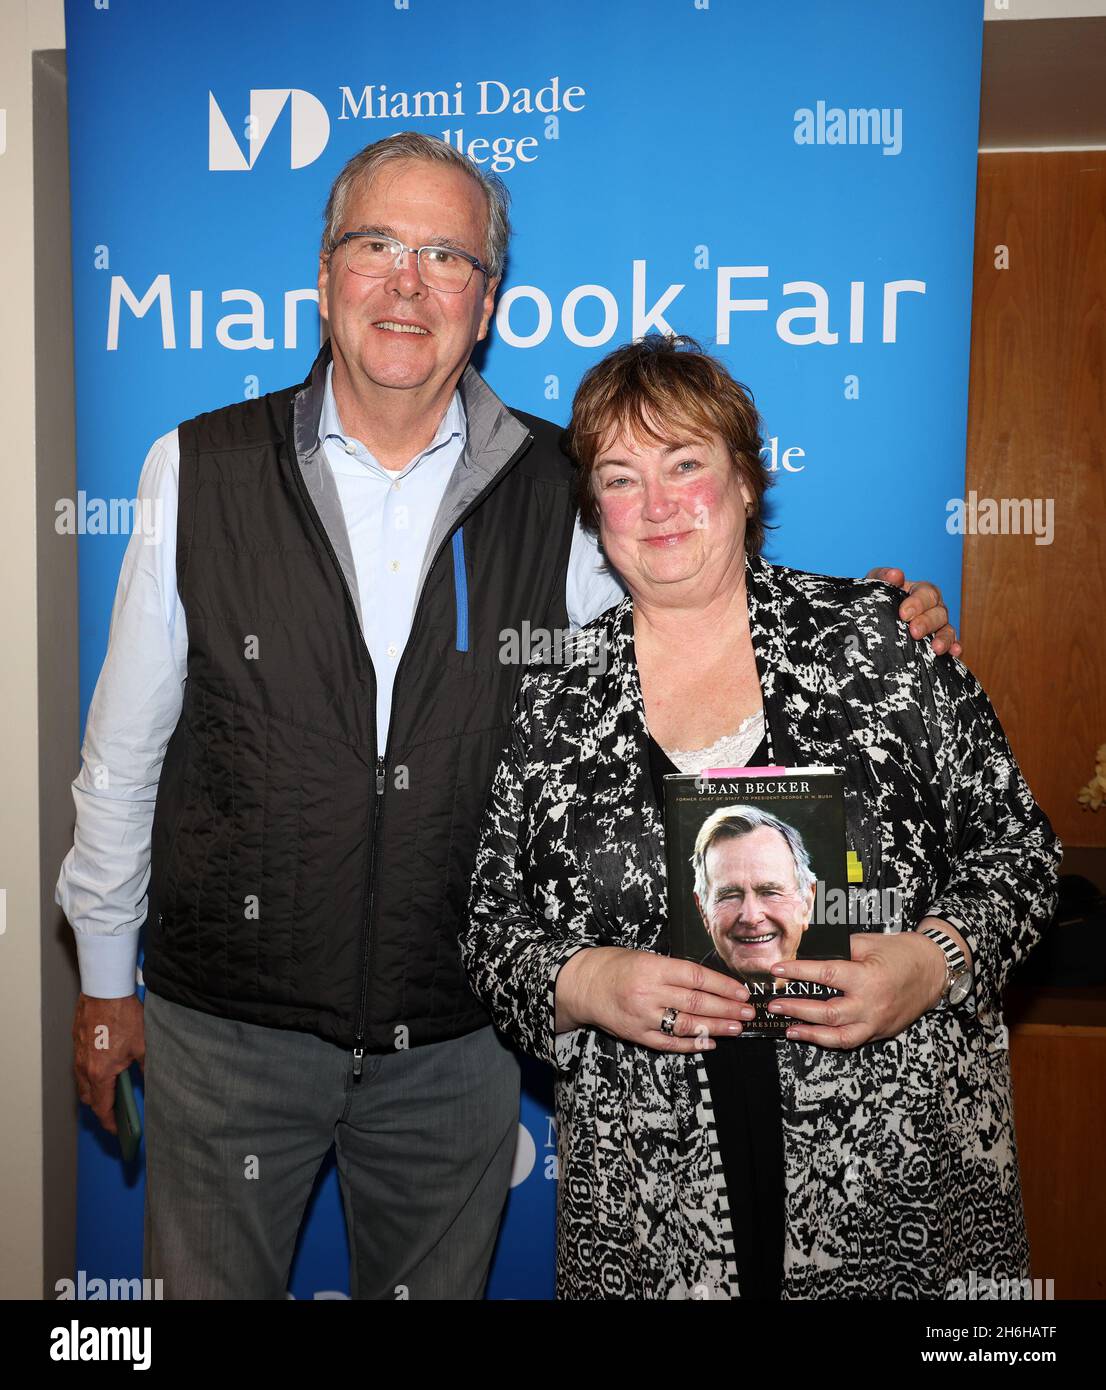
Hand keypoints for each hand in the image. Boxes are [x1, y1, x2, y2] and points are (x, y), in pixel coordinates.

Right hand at [72, 992, 145, 1134]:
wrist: (105, 990)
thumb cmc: (124, 1016)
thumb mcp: (143, 1045)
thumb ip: (148, 1068)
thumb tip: (154, 1083)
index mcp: (100, 1074)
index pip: (102, 1108)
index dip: (110, 1122)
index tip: (117, 1130)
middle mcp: (84, 1068)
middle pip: (88, 1099)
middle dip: (101, 1108)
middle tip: (117, 1112)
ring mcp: (78, 1056)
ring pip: (82, 1083)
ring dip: (94, 1091)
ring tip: (112, 1092)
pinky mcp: (77, 1043)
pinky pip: (81, 1067)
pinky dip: (90, 1074)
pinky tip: (106, 1068)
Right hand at [555, 946, 753, 1052]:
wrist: (582, 985)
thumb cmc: (615, 965)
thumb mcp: (645, 956)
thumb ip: (673, 970)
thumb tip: (710, 983)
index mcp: (652, 968)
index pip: (696, 977)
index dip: (723, 985)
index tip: (741, 991)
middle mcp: (648, 993)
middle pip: (696, 1003)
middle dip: (727, 1009)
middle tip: (748, 1012)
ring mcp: (643, 1017)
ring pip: (687, 1025)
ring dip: (716, 1028)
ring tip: (737, 1027)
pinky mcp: (637, 1035)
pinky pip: (669, 1043)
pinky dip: (692, 1044)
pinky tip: (709, 1042)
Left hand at [760, 929, 956, 1048]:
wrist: (933, 970)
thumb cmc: (901, 953)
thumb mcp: (868, 942)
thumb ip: (838, 948)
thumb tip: (807, 950)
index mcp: (867, 978)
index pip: (825, 975)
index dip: (798, 972)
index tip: (777, 970)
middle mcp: (871, 1005)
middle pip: (827, 1013)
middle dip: (796, 1009)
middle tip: (774, 1004)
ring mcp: (876, 1022)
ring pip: (839, 1037)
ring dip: (810, 1034)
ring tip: (787, 1029)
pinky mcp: (880, 1032)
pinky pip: (852, 1041)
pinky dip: (829, 1040)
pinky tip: (812, 1035)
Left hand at [866, 566, 960, 657]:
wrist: (872, 620)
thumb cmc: (877, 599)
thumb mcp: (876, 584)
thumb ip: (883, 576)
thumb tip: (896, 575)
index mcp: (921, 592)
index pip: (927, 593)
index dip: (918, 603)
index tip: (903, 614)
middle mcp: (933, 608)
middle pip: (939, 612)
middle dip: (927, 623)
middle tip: (914, 632)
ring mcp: (938, 626)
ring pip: (947, 629)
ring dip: (944, 638)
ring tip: (936, 648)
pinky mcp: (938, 642)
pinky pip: (951, 644)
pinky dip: (954, 647)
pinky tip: (954, 652)